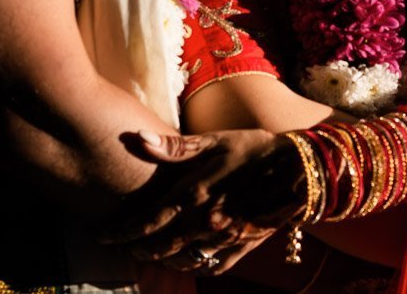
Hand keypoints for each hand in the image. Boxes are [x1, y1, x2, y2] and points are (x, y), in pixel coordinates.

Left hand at [105, 129, 303, 274]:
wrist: (302, 168)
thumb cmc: (255, 148)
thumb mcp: (215, 140)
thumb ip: (175, 148)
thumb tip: (136, 139)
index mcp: (194, 194)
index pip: (148, 220)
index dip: (123, 231)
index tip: (104, 236)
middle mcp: (205, 220)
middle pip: (163, 244)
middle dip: (141, 249)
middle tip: (126, 250)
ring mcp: (226, 236)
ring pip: (187, 258)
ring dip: (167, 259)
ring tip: (154, 256)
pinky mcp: (245, 243)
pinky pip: (217, 264)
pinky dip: (201, 266)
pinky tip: (194, 264)